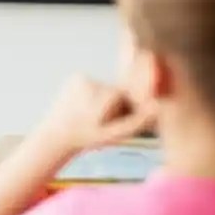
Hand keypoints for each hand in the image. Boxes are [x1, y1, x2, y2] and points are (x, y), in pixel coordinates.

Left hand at [35, 75, 154, 153]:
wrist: (56, 134)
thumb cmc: (88, 137)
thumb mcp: (114, 134)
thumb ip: (137, 122)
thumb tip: (157, 106)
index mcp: (100, 97)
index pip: (127, 96)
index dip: (124, 111)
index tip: (110, 123)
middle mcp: (90, 83)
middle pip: (117, 90)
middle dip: (115, 105)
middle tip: (99, 120)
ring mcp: (80, 78)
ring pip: (106, 87)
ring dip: (104, 100)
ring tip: (90, 115)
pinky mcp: (75, 77)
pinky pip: (95, 84)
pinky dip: (94, 95)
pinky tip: (83, 107)